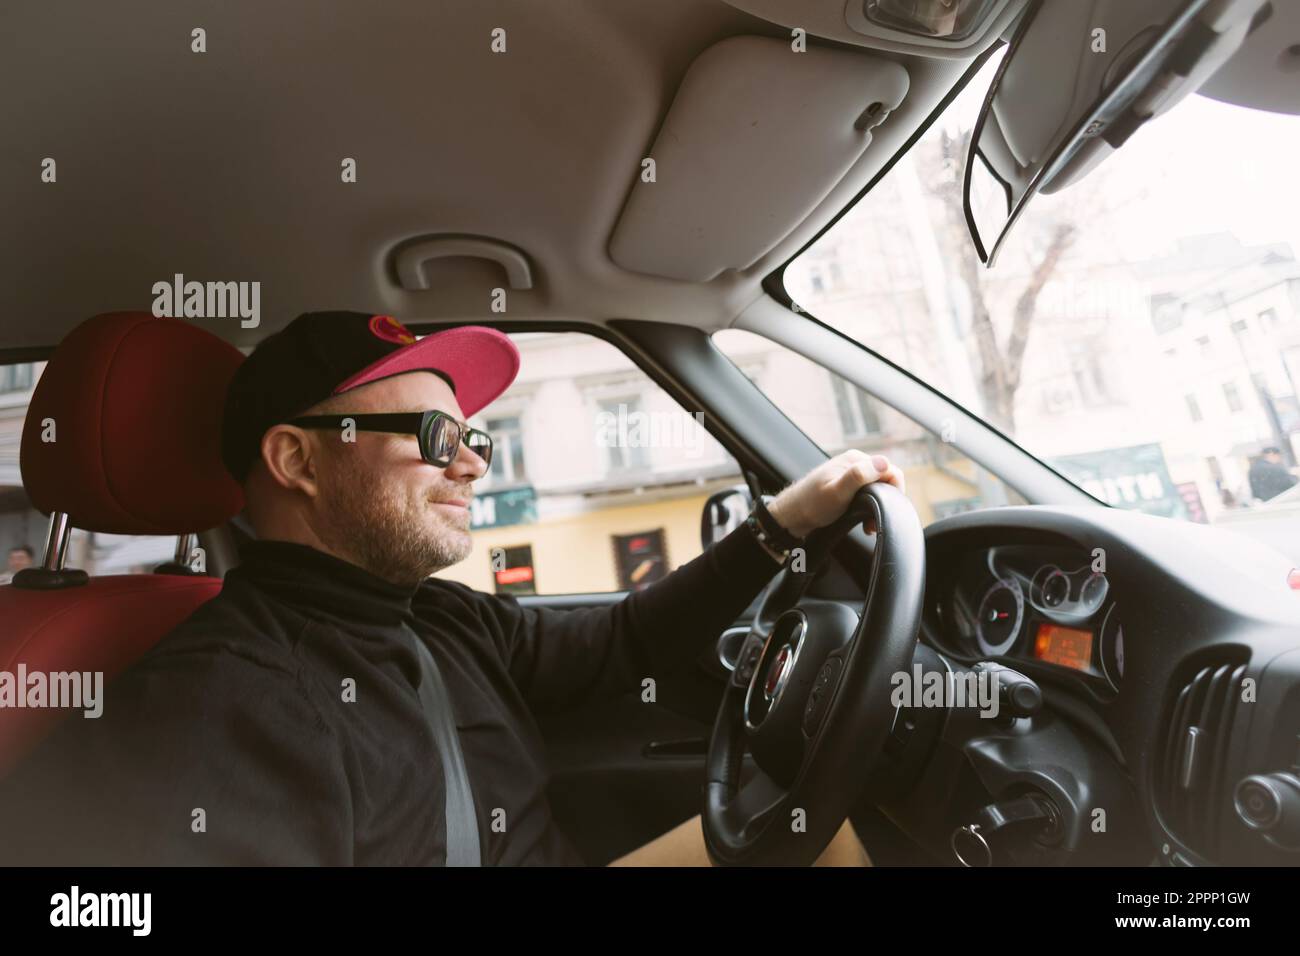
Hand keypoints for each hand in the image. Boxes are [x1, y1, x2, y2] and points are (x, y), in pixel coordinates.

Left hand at [766, 450, 905, 537]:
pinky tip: (863, 522)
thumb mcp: (837, 492)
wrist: (791, 516)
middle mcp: (854, 463)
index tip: (886, 511)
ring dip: (878, 507)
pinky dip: (869, 508)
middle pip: (885, 480)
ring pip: (877, 489)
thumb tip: (884, 463)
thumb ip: (859, 476)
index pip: (890, 470)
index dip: (894, 492)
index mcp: (855, 459)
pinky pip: (867, 494)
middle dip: (887, 502)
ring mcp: (850, 473)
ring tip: (868, 525)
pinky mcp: (846, 485)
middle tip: (874, 523)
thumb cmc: (811, 505)